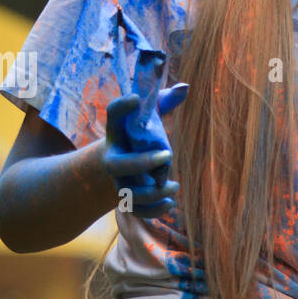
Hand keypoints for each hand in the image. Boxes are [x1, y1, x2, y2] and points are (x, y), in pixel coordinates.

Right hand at [102, 82, 188, 218]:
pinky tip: (170, 203)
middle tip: (168, 155)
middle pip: (117, 165)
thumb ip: (162, 103)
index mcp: (116, 134)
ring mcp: (117, 181)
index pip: (112, 115)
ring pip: (128, 193)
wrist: (114, 169)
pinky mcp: (125, 200)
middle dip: (143, 162)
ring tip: (175, 186)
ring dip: (153, 192)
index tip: (135, 98)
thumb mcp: (145, 120)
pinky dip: (153, 211)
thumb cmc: (136, 139)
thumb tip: (185, 87)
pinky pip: (136, 211)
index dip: (121, 106)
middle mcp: (112, 159)